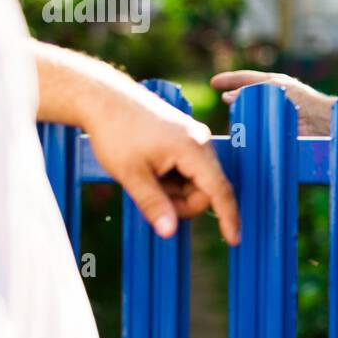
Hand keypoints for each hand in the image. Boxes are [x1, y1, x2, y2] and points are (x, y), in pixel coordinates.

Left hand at [84, 88, 239, 243]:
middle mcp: (201, 141)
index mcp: (193, 149)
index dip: (228, 217)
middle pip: (206, 189)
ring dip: (174, 191)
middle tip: (150, 198)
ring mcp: (195, 138)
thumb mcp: (131, 174)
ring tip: (145, 178)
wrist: (103, 98)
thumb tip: (169, 233)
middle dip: (181, 203)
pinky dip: (172, 179)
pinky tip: (151, 171)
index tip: (234, 239)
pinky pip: (188, 169)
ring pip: (196, 181)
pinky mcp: (186, 138)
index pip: (219, 190)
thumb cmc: (115, 132)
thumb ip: (153, 205)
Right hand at [210, 70, 334, 134]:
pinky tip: (242, 137)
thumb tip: (227, 97)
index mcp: (272, 83)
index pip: (245, 78)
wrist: (323, 122)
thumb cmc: (302, 101)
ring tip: (232, 122)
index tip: (213, 83)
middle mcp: (272, 97)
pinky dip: (249, 131)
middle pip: (246, 96)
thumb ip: (250, 91)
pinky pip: (257, 129)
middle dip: (234, 99)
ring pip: (251, 114)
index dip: (228, 79)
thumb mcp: (273, 90)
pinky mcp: (277, 129)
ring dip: (241, 117)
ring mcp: (275, 113)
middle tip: (223, 102)